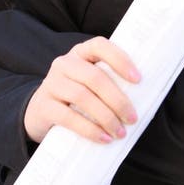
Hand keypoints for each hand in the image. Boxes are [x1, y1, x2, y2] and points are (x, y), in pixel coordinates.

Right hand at [24, 37, 140, 144]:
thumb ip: (108, 82)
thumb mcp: (89, 83)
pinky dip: (90, 129)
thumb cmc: (76, 97)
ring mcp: (51, 83)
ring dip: (106, 117)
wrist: (40, 113)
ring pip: (82, 96)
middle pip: (94, 77)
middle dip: (117, 100)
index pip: (100, 46)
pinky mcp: (44, 106)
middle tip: (132, 118)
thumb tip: (144, 97)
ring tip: (120, 132)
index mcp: (80, 53)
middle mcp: (64, 64)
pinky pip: (68, 117)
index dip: (120, 59)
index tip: (138, 79)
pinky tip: (104, 138)